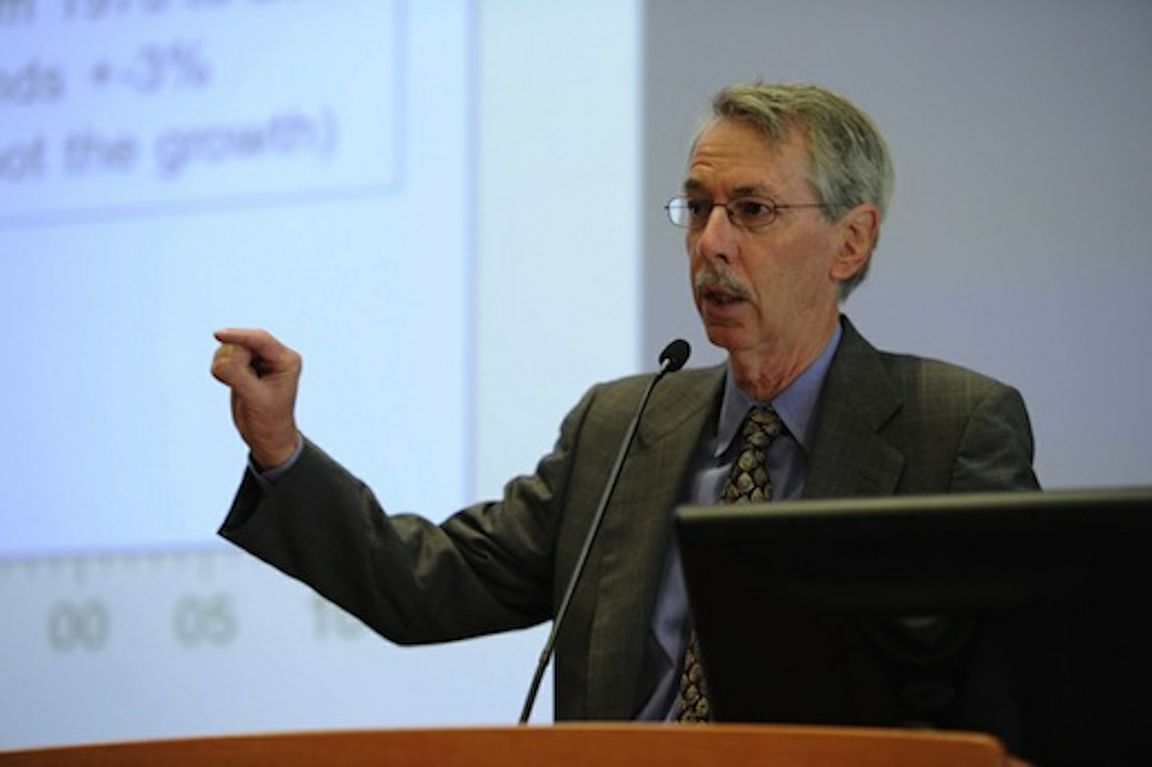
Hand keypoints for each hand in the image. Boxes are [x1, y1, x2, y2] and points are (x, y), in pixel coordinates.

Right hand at [211, 328, 301, 467]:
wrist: (267, 437)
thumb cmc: (269, 420)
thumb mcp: (254, 398)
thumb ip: (237, 376)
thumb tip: (220, 360)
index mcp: (287, 360)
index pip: (261, 340)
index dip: (238, 336)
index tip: (218, 334)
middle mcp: (276, 356)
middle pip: (244, 342)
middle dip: (232, 357)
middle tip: (231, 381)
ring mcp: (261, 360)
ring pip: (233, 348)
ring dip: (225, 363)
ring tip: (235, 386)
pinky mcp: (247, 366)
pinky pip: (226, 357)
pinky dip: (222, 369)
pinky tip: (230, 384)